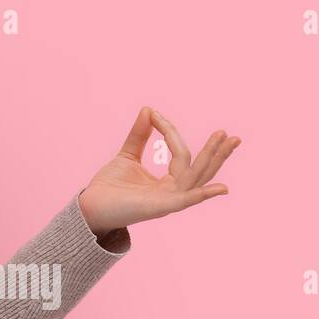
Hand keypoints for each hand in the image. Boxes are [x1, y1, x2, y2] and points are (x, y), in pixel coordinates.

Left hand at [78, 106, 239, 234]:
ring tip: (225, 141)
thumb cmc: (109, 186)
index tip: (155, 114)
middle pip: (200, 170)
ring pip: (196, 178)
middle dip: (216, 152)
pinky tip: (221, 188)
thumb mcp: (127, 155)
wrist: (90, 205)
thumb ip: (139, 135)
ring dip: (212, 159)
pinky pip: (185, 201)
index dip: (170, 131)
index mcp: (168, 182)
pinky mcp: (159, 208)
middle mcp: (173, 192)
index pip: (180, 153)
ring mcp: (168, 201)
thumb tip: (148, 109)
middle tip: (228, 134)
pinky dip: (202, 195)